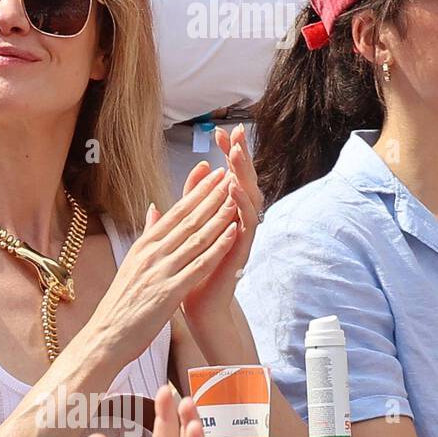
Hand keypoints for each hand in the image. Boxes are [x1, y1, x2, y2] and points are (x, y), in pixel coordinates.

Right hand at [85, 166, 238, 370]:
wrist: (106, 336)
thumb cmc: (120, 305)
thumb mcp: (131, 264)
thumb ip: (147, 236)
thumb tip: (154, 209)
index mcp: (143, 246)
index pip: (174, 213)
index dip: (195, 191)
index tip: (211, 173)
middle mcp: (151, 254)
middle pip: (187, 219)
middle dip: (210, 195)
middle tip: (229, 173)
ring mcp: (160, 271)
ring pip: (196, 237)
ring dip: (218, 215)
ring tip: (236, 196)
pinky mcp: (169, 292)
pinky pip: (198, 265)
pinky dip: (217, 247)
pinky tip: (233, 232)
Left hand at [176, 125, 261, 319]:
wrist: (196, 304)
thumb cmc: (192, 268)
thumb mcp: (188, 227)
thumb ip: (190, 200)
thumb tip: (196, 169)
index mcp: (223, 214)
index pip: (227, 177)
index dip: (226, 156)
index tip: (221, 133)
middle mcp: (237, 222)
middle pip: (243, 182)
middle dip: (241, 157)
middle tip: (238, 133)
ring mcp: (241, 236)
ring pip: (249, 199)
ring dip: (243, 176)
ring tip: (236, 154)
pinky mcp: (241, 251)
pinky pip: (246, 225)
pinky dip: (242, 206)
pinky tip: (234, 190)